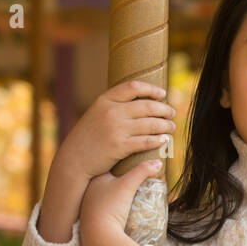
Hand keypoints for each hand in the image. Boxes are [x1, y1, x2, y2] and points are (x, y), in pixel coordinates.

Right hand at [55, 80, 175, 179]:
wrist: (74, 158)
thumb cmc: (88, 137)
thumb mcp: (96, 114)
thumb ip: (114, 106)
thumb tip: (140, 100)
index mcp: (105, 100)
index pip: (133, 87)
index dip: (151, 89)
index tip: (162, 94)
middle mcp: (111, 112)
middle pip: (146, 106)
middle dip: (163, 109)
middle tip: (172, 113)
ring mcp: (116, 129)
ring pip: (150, 124)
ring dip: (165, 125)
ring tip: (171, 126)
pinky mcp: (120, 146)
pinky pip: (145, 141)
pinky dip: (158, 140)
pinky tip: (164, 140)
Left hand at [79, 160, 160, 245]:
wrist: (99, 235)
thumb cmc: (111, 206)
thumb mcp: (128, 185)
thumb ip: (142, 171)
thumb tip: (158, 162)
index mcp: (93, 179)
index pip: (106, 167)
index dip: (117, 164)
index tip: (128, 163)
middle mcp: (87, 191)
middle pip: (104, 183)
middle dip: (114, 182)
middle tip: (128, 182)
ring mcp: (86, 207)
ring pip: (101, 197)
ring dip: (111, 197)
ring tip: (124, 198)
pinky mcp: (89, 221)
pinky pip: (100, 211)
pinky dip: (108, 210)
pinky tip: (116, 212)